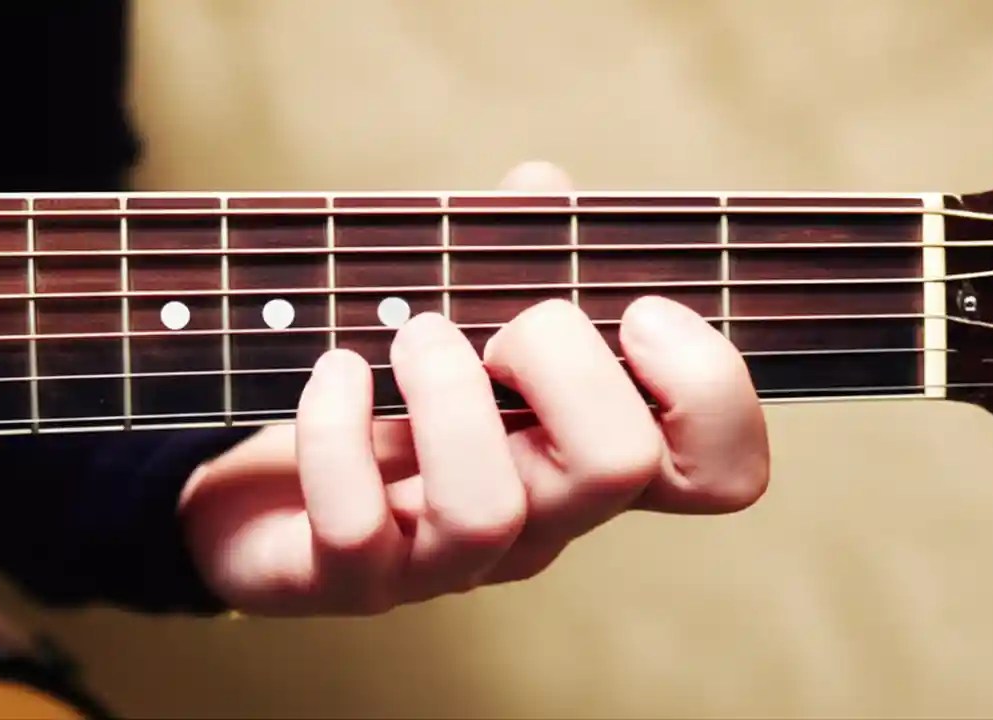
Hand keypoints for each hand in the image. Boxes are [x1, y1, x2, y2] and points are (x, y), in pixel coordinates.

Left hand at [177, 162, 770, 615]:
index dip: (710, 391)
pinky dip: (338, 430)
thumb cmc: (390, 390)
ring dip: (446, 392)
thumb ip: (514, 246)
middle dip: (561, 356)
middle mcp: (542, 520)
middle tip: (499, 325)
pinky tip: (334, 372)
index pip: (722, 475)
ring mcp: (448, 562)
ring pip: (487, 508)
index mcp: (590, 454)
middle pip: (620, 467)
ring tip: (412, 337)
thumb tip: (541, 186)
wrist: (271, 486)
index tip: (640, 313)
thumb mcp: (462, 302)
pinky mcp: (350, 579)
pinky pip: (355, 525)